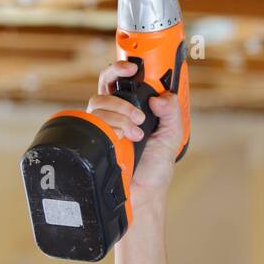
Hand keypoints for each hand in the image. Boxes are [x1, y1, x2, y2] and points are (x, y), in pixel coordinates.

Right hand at [86, 60, 182, 208]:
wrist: (143, 196)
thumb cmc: (155, 170)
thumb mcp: (171, 137)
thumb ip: (171, 113)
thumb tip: (160, 97)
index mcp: (132, 112)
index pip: (120, 84)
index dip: (120, 71)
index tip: (131, 68)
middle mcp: (114, 117)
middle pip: (104, 89)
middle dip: (119, 93)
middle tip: (139, 114)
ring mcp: (101, 129)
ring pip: (98, 104)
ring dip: (121, 116)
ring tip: (137, 134)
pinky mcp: (92, 140)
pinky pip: (92, 122)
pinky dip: (111, 127)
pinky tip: (124, 140)